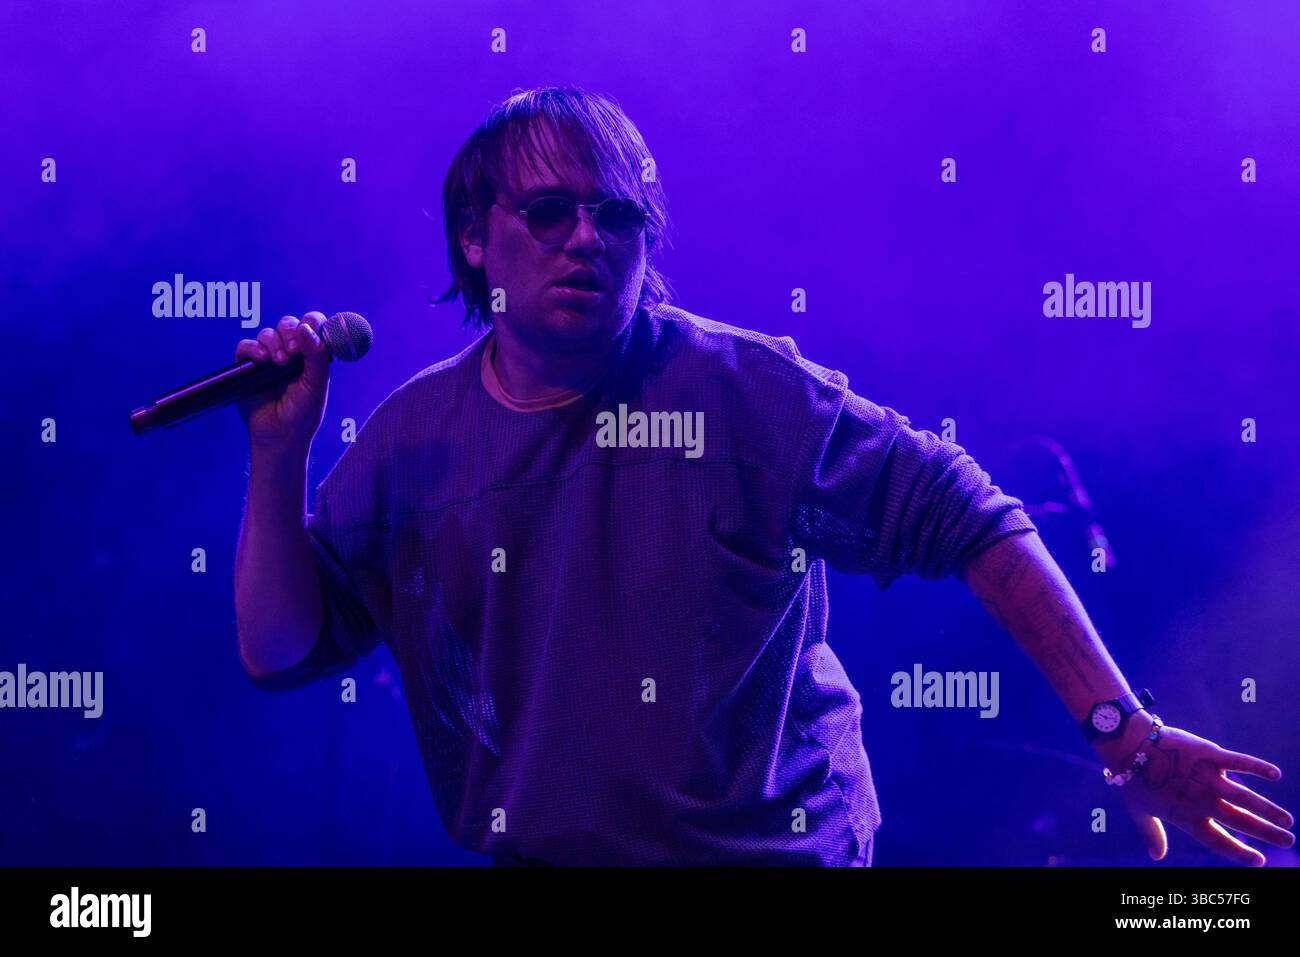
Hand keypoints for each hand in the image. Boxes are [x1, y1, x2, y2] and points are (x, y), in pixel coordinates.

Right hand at [234, 312, 330, 458]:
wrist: (280, 436)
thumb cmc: (303, 414)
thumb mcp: (316, 385)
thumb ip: (316, 356)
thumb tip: (307, 328)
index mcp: (312, 356)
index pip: (313, 326)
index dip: (313, 322)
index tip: (312, 327)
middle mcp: (291, 353)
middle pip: (289, 324)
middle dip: (290, 331)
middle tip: (293, 350)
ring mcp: (268, 358)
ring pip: (268, 333)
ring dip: (274, 341)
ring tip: (278, 362)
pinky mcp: (248, 367)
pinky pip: (245, 346)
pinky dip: (253, 348)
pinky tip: (261, 359)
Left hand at [1097, 721, 1294, 865]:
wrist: (1128, 746)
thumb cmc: (1133, 780)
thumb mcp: (1139, 812)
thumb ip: (1152, 834)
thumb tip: (1156, 855)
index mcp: (1186, 818)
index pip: (1218, 841)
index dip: (1239, 852)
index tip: (1259, 861)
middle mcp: (1201, 801)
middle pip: (1240, 822)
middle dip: (1266, 833)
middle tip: (1288, 841)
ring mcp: (1207, 778)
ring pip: (1246, 798)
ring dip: (1268, 809)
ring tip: (1287, 820)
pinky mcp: (1209, 755)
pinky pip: (1238, 762)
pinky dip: (1257, 767)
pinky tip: (1275, 774)